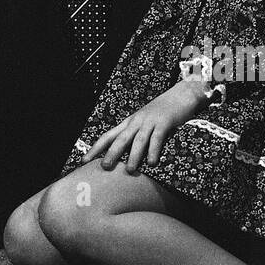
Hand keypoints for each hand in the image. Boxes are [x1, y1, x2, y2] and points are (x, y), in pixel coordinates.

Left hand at [83, 82, 206, 170]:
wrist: (180, 95)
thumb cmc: (161, 112)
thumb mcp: (143, 122)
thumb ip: (135, 135)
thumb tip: (124, 156)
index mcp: (129, 123)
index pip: (108, 136)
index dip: (96, 148)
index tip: (84, 160)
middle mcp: (136, 122)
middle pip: (120, 138)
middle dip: (111, 153)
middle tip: (104, 167)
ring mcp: (150, 121)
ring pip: (138, 140)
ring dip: (134, 155)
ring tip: (129, 169)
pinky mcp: (164, 123)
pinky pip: (157, 138)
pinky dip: (154, 150)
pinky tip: (152, 162)